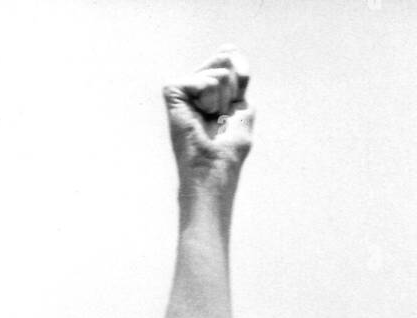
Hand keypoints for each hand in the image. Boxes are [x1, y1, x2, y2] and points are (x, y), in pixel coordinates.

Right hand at [164, 48, 253, 184]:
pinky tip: (199, 116)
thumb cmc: (227, 151)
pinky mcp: (173, 91)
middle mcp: (197, 88)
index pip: (232, 61)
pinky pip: (202, 80)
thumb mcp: (243, 110)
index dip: (241, 75)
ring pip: (218, 75)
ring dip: (222, 103)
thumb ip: (240, 78)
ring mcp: (184, 89)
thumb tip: (228, 49)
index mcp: (213, 92)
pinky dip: (208, 100)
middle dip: (233, 94)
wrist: (211, 169)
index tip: (235, 104)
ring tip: (209, 120)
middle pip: (227, 65)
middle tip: (220, 117)